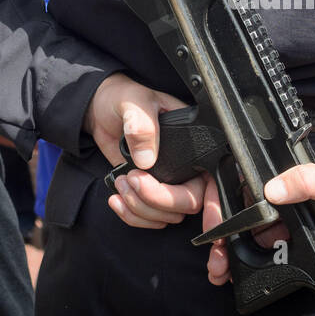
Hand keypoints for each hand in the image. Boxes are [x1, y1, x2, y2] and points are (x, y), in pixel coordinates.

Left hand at [85, 73, 210, 228]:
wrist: (101, 109)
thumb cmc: (124, 98)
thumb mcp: (135, 102)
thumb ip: (142, 125)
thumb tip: (147, 158)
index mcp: (193, 141)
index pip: (210, 178)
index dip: (213, 203)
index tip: (200, 214)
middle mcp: (185, 165)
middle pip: (188, 203)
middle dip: (157, 200)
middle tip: (133, 179)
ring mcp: (166, 181)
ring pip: (167, 216)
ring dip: (139, 208)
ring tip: (121, 182)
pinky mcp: (147, 192)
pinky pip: (148, 218)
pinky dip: (131, 215)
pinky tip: (116, 198)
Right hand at [202, 162, 314, 285]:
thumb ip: (308, 181)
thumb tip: (270, 189)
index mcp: (295, 179)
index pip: (251, 188)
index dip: (229, 207)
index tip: (216, 229)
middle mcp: (292, 200)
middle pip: (248, 217)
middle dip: (227, 238)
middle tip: (216, 261)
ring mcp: (299, 225)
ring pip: (258, 239)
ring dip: (239, 255)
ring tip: (223, 274)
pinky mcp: (308, 247)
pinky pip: (279, 256)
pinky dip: (261, 266)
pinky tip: (247, 278)